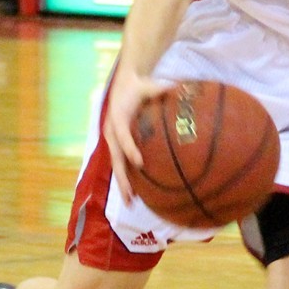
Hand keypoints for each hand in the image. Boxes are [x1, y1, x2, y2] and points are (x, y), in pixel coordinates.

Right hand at [100, 63, 176, 201]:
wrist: (123, 85)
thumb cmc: (138, 86)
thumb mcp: (148, 86)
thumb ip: (159, 89)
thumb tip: (177, 88)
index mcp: (117, 118)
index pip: (123, 137)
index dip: (130, 149)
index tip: (139, 163)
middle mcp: (111, 132)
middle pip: (116, 159)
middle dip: (123, 179)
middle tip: (131, 196)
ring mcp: (112, 140)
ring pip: (116, 165)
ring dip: (123, 184)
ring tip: (131, 203)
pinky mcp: (116, 144)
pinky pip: (120, 162)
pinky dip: (126, 177)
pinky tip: (135, 192)